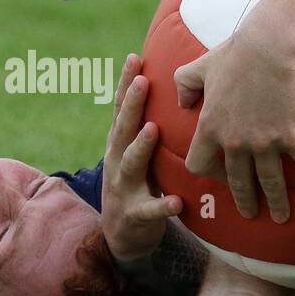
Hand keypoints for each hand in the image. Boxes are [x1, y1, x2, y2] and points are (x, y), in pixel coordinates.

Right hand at [101, 53, 182, 262]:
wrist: (120, 237)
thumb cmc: (137, 186)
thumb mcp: (137, 155)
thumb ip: (147, 129)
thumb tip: (174, 91)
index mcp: (119, 145)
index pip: (122, 110)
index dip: (126, 84)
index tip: (135, 57)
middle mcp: (117, 162)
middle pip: (123, 129)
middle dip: (133, 105)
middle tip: (143, 81)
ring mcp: (123, 188)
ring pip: (130, 164)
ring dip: (141, 147)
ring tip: (153, 130)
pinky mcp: (134, 216)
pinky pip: (149, 210)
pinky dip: (162, 207)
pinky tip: (177, 203)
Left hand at [174, 22, 294, 222]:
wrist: (272, 44)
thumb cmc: (236, 53)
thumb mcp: (199, 67)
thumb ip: (184, 86)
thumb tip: (181, 103)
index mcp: (211, 127)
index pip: (198, 164)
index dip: (207, 172)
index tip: (218, 176)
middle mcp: (235, 141)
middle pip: (236, 181)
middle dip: (244, 200)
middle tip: (250, 213)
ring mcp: (265, 142)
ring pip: (270, 182)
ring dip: (277, 202)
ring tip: (281, 217)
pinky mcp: (293, 135)